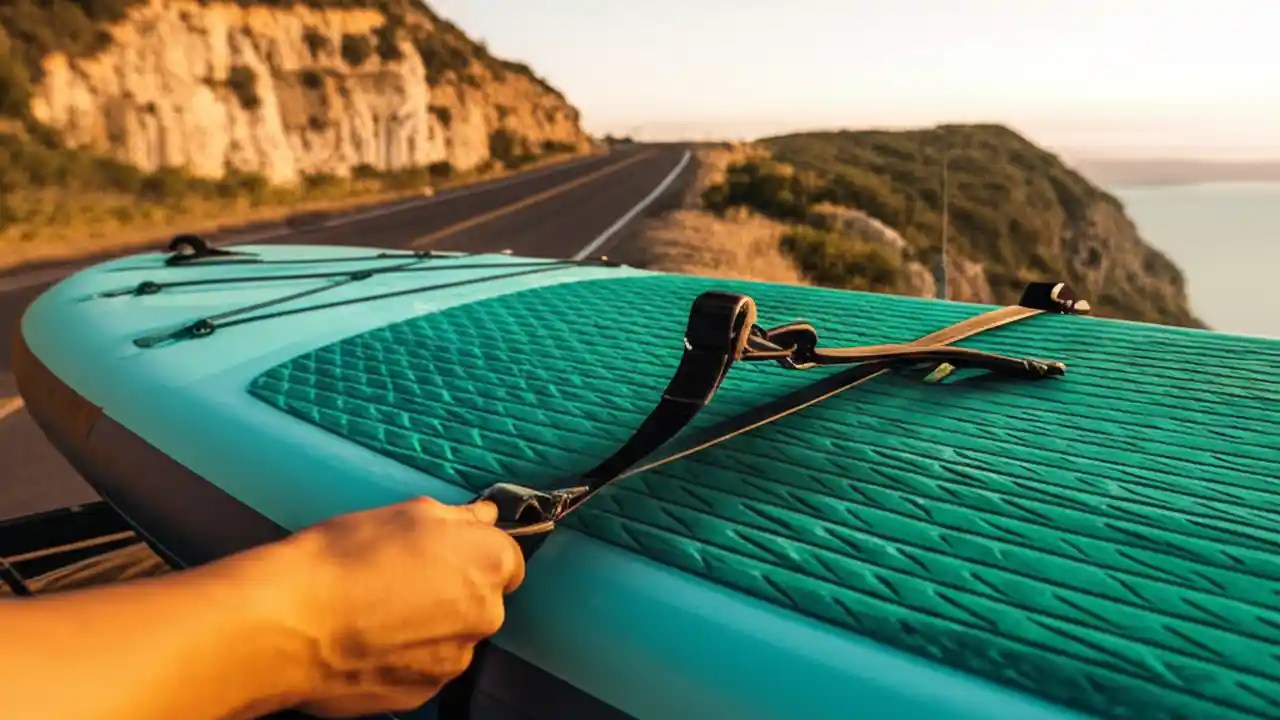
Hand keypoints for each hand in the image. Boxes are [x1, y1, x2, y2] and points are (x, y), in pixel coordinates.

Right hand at [272, 497, 524, 716]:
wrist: (292, 624)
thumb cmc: (346, 556)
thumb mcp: (405, 512)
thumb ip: (457, 518)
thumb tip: (485, 518)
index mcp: (488, 563)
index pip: (508, 559)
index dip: (475, 554)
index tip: (444, 554)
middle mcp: (485, 615)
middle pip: (482, 601)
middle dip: (453, 592)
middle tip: (400, 581)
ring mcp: (456, 660)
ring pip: (453, 638)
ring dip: (429, 628)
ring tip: (376, 615)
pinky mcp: (424, 693)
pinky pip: (424, 669)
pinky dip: (405, 658)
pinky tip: (368, 643)